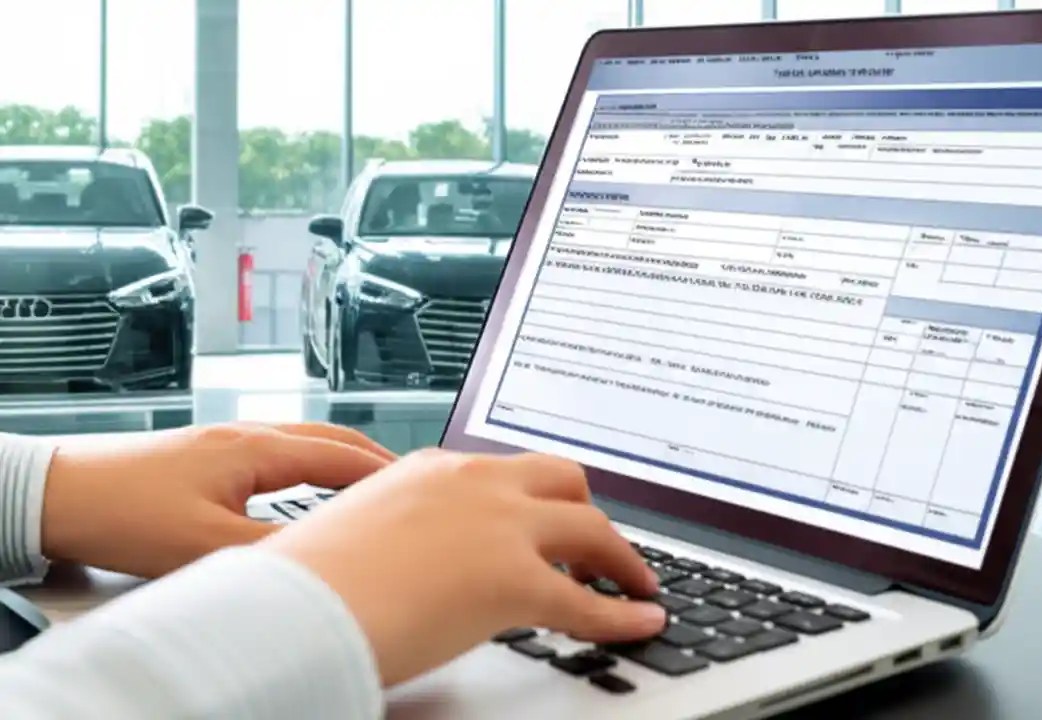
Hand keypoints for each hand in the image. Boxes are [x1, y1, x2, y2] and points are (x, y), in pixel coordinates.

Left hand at [41, 422, 394, 577]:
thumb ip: (276, 548)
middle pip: (330, 437)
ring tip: (367, 480)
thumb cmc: (124, 511)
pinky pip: (280, 449)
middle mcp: (247, 433)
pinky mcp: (208, 453)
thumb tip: (325, 555)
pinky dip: (311, 462)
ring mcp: (226, 439)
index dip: (385, 473)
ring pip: (304, 440)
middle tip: (407, 479)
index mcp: (257, 447)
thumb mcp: (208, 545)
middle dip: (373, 458)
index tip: (418, 486)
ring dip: (342, 457)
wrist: (61, 492)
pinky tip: (304, 484)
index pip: (342, 455)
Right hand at [261, 449, 666, 686]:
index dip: (537, 500)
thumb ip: (398, 535)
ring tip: (633, 583)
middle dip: (587, 513)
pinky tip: (642, 622)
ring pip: (591, 528)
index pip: (505, 472)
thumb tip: (407, 562)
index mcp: (432, 469)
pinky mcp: (513, 580)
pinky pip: (589, 601)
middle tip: (594, 548)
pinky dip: (624, 613)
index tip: (550, 518)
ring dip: (620, 557)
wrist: (287, 609)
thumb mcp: (357, 534)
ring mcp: (498, 526)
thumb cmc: (303, 583)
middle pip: (564, 481)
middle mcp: (473, 483)